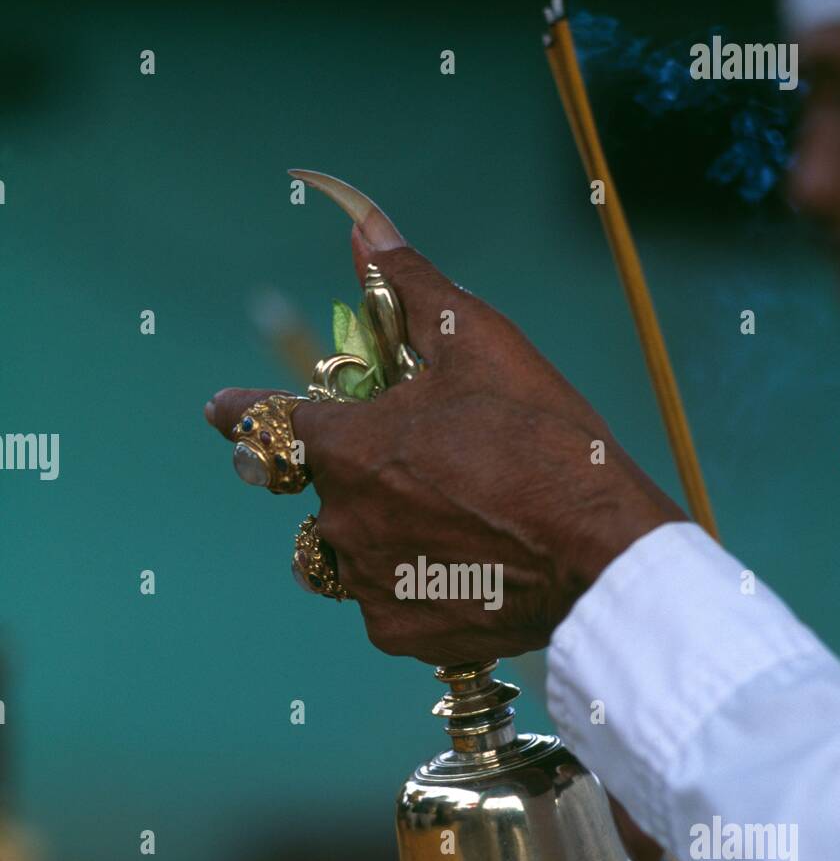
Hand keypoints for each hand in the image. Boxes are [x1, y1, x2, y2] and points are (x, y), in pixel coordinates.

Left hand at [207, 231, 685, 664]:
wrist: (601, 553)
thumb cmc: (544, 442)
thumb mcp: (482, 345)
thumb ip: (411, 289)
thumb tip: (363, 228)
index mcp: (348, 447)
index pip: (267, 424)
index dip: (238, 413)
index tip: (216, 411)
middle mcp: (342, 519)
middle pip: (316, 496)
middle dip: (349, 479)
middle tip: (411, 474)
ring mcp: (368, 582)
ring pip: (340, 557)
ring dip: (367, 537)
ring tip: (430, 527)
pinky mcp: (400, 632)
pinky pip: (382, 604)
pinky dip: (410, 586)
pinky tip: (460, 572)